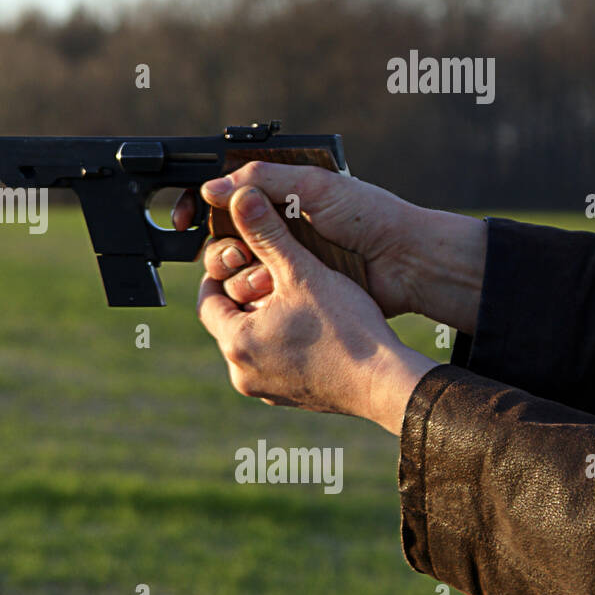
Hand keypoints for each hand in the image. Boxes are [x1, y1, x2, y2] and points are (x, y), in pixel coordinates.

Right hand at [173, 162, 486, 333]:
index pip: (226, 200)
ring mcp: (285, 266)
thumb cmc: (369, 217)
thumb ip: (261, 182)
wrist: (407, 265)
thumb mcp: (313, 186)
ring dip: (245, 277)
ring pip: (235, 276)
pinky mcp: (295, 296)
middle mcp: (277, 231)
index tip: (184, 216)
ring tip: (269, 280)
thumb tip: (210, 187)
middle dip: (222, 251)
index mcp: (280, 196)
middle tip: (238, 256)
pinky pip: (258, 302)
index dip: (200, 207)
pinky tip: (277, 294)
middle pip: (222, 242)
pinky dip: (262, 297)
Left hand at [196, 185, 435, 434]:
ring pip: (253, 343)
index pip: (208, 300)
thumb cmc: (346, 329)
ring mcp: (265, 390)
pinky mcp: (289, 398)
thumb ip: (267, 233)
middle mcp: (242, 373)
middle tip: (270, 275)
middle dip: (246, 296)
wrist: (387, 383)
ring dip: (265, 319)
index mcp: (235, 343)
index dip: (221, 274)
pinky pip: (274, 363)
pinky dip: (283, 343)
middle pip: (229, 322)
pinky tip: (310, 327)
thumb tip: (240, 196)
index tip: (240, 257)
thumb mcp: (301, 272)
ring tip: (292, 298)